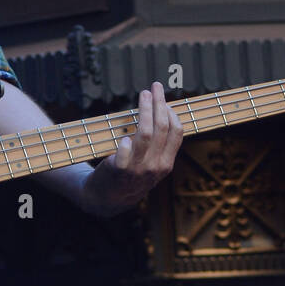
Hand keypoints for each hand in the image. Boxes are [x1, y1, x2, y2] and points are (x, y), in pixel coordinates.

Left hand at [82, 81, 182, 217]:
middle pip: (161, 128)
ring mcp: (138, 169)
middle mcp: (155, 166)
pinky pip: (125, 152)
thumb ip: (159, 146)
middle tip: (154, 87)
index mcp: (166, 163)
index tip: (164, 99)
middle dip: (159, 103)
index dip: (171, 112)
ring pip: (145, 134)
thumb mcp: (151, 165)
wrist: (108, 199)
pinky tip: (124, 135)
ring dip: (145, 110)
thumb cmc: (130, 175)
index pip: (176, 132)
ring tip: (142, 95)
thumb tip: (163, 112)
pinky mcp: (119, 170)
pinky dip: (126, 142)